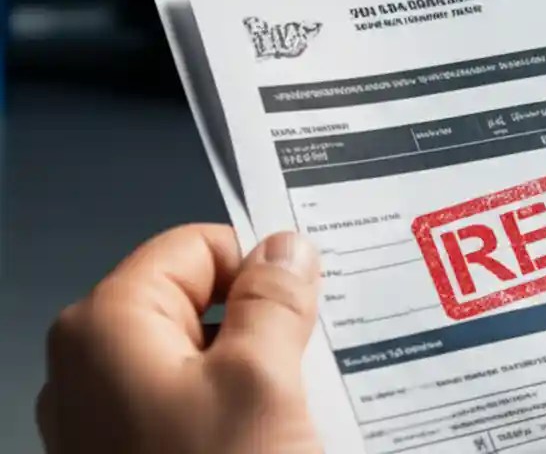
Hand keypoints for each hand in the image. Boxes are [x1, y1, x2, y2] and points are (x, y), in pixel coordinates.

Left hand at [37, 225, 321, 452]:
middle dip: (265, 326)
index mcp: (108, 326)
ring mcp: (106, 423)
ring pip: (202, 363)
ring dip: (260, 377)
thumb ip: (275, 299)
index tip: (311, 305)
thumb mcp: (262, 381)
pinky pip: (192, 413)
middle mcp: (92, 367)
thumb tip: (285, 247)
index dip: (259, 265)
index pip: (196, 248)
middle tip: (317, 360)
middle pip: (197, 304)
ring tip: (301, 410)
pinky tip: (278, 444)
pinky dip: (239, 418)